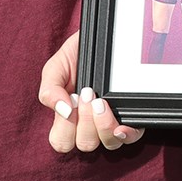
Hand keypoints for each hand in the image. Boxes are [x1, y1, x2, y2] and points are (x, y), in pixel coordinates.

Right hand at [38, 32, 143, 152]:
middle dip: (85, 121)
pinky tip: (122, 124)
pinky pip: (131, 137)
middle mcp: (89, 125)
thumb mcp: (55, 68)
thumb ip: (50, 90)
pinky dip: (127, 134)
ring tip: (102, 101)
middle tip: (88, 94)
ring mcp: (110, 122)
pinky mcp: (130, 116)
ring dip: (104, 125)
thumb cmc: (75, 55)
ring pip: (108, 144)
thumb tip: (63, 111)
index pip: (62, 143)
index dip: (65, 129)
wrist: (100, 36)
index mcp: (68, 119)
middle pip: (86, 144)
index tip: (71, 102)